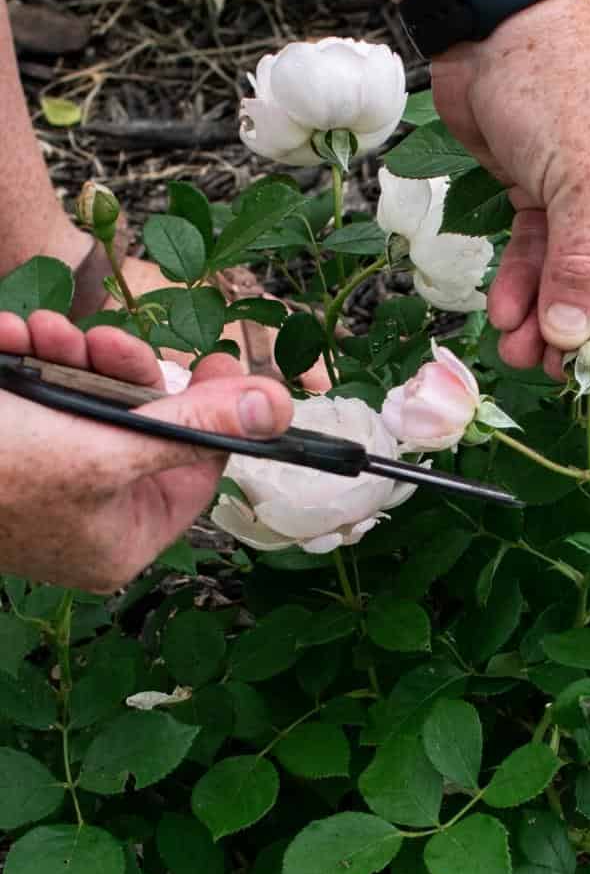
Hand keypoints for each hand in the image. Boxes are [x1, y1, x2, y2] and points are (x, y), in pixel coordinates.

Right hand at [0, 311, 292, 590]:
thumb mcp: (107, 444)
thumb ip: (196, 427)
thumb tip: (277, 408)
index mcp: (120, 539)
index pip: (199, 470)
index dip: (212, 410)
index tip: (218, 358)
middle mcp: (85, 515)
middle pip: (145, 423)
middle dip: (120, 368)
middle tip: (103, 340)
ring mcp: (44, 479)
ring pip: (91, 394)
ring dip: (69, 351)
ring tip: (40, 333)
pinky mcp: (12, 440)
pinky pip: (43, 388)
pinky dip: (29, 356)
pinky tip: (8, 341)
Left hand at [431, 0, 589, 375]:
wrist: (487, 24)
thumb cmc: (556, 75)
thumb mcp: (582, 174)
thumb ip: (583, 259)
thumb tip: (578, 336)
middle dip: (585, 320)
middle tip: (555, 367)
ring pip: (575, 270)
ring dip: (547, 312)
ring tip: (518, 352)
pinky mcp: (544, 192)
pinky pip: (539, 251)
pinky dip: (522, 282)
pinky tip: (503, 313)